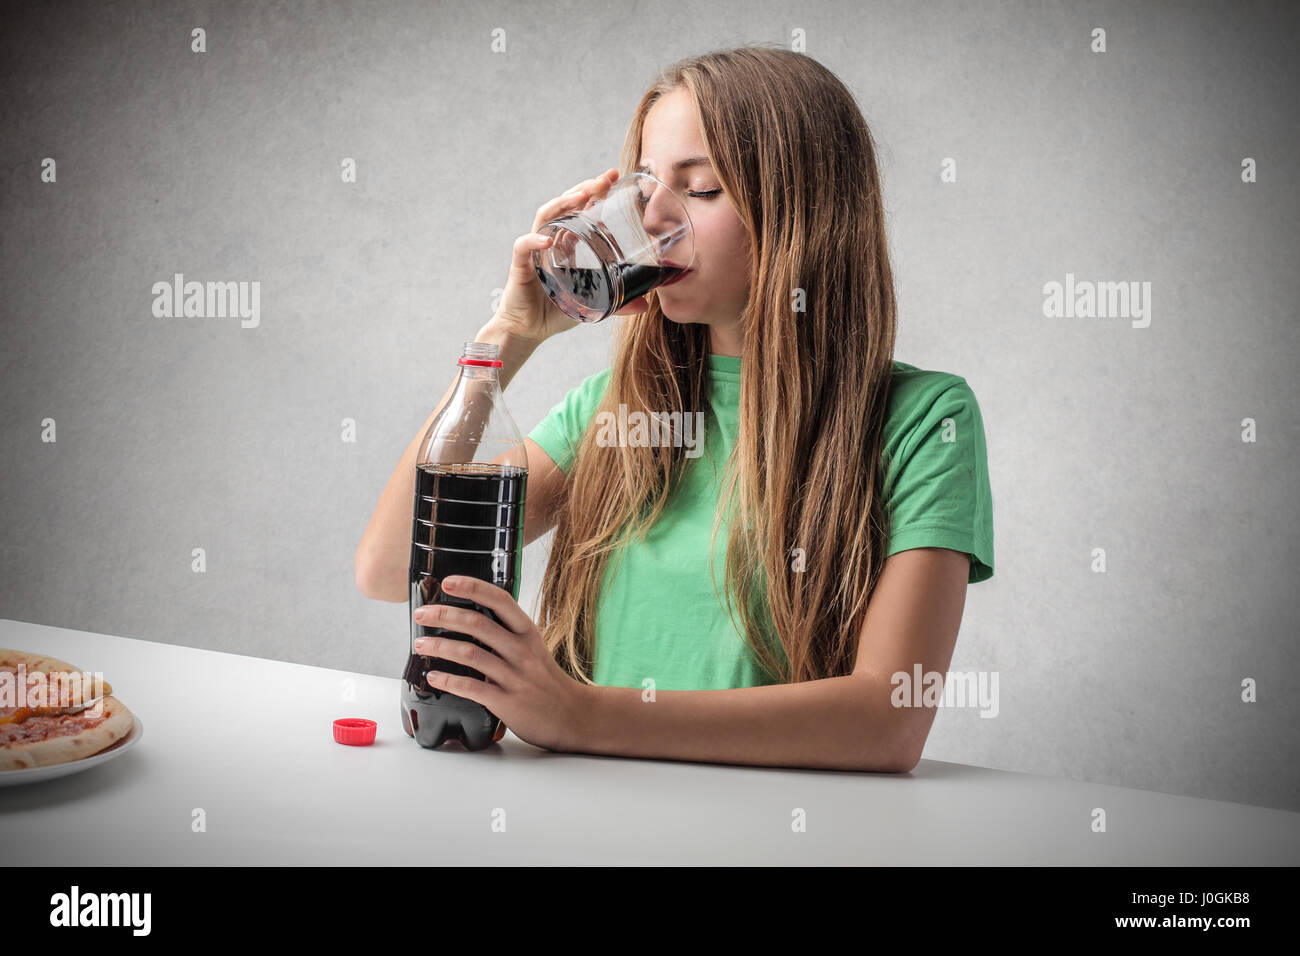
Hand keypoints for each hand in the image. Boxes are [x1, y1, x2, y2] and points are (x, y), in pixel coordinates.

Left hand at [412, 575, 590, 751]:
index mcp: (527, 633)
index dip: (472, 588)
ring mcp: (515, 677)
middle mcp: (522, 651)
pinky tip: (434, 677)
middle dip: (444, 615)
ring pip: (470, 654)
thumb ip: (506, 636)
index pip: (500, 600)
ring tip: (420, 645)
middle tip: (422, 614)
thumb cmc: (545, 680)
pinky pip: (472, 688)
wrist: (571, 714)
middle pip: (478, 624)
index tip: (448, 582)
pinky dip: (448, 681)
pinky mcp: (508, 702)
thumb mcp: (532, 649)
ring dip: (439, 647)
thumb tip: (467, 621)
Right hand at [493, 168, 620, 344]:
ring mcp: (535, 250)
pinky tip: (548, 240)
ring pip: (545, 217)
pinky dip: (534, 241)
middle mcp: (551, 240)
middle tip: (606, 179)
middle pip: (565, 205)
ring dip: (562, 203)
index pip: (581, 210)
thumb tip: (646, 305)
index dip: (596, 192)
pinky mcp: (521, 265)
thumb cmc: (556, 311)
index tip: (614, 179)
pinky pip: (524, 247)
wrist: (527, 330)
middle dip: (585, 189)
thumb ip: (619, 303)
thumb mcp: (594, 304)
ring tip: (581, 196)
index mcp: (567, 243)